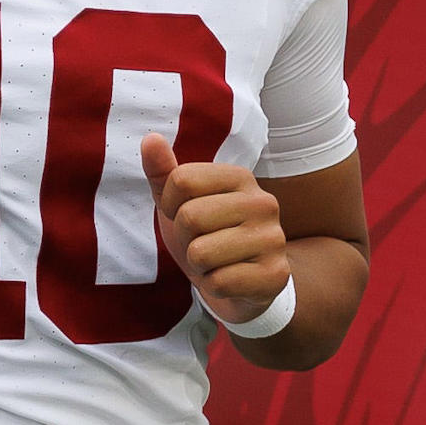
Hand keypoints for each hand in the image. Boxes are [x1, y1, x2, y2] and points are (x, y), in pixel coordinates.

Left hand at [141, 133, 288, 327]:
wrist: (242, 285)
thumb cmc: (207, 236)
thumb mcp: (179, 204)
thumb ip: (164, 172)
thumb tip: (150, 138)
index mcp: (240, 177)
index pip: (181, 180)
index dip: (171, 206)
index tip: (186, 217)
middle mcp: (263, 202)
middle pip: (190, 217)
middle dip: (185, 239)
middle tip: (203, 244)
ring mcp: (273, 238)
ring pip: (201, 252)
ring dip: (199, 266)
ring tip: (217, 263)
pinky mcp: (275, 275)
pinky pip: (218, 282)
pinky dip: (213, 286)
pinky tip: (230, 281)